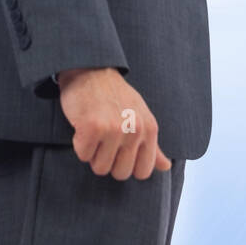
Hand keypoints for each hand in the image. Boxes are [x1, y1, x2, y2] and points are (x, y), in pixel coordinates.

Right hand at [56, 67, 172, 179]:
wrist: (91, 70)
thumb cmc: (115, 96)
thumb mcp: (141, 117)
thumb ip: (152, 145)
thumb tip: (166, 166)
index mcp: (150, 129)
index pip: (144, 171)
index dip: (128, 166)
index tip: (120, 151)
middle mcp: (135, 130)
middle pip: (120, 173)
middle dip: (108, 161)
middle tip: (105, 138)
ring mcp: (114, 129)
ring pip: (100, 168)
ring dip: (93, 153)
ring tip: (96, 131)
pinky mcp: (92, 127)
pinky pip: (83, 155)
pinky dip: (79, 144)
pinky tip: (84, 125)